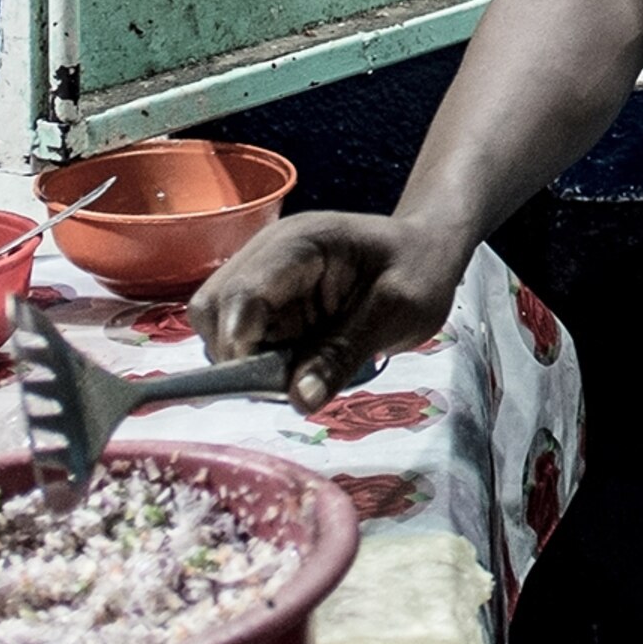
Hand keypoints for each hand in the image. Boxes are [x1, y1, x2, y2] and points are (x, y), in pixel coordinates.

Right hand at [187, 211, 470, 411]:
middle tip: (285, 381)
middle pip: (214, 309)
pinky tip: (302, 361)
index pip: (241, 293)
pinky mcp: (270, 302)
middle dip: (237, 355)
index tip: (264, 385)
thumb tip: (299, 399)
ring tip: (302, 369)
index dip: (239, 344)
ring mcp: (264, 277)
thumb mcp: (397, 313)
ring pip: (220, 328)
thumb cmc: (419, 269)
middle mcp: (268, 256)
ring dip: (250, 360)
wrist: (429, 249)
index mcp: (298, 244)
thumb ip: (344, 353)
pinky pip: (244, 338)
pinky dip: (262, 359)